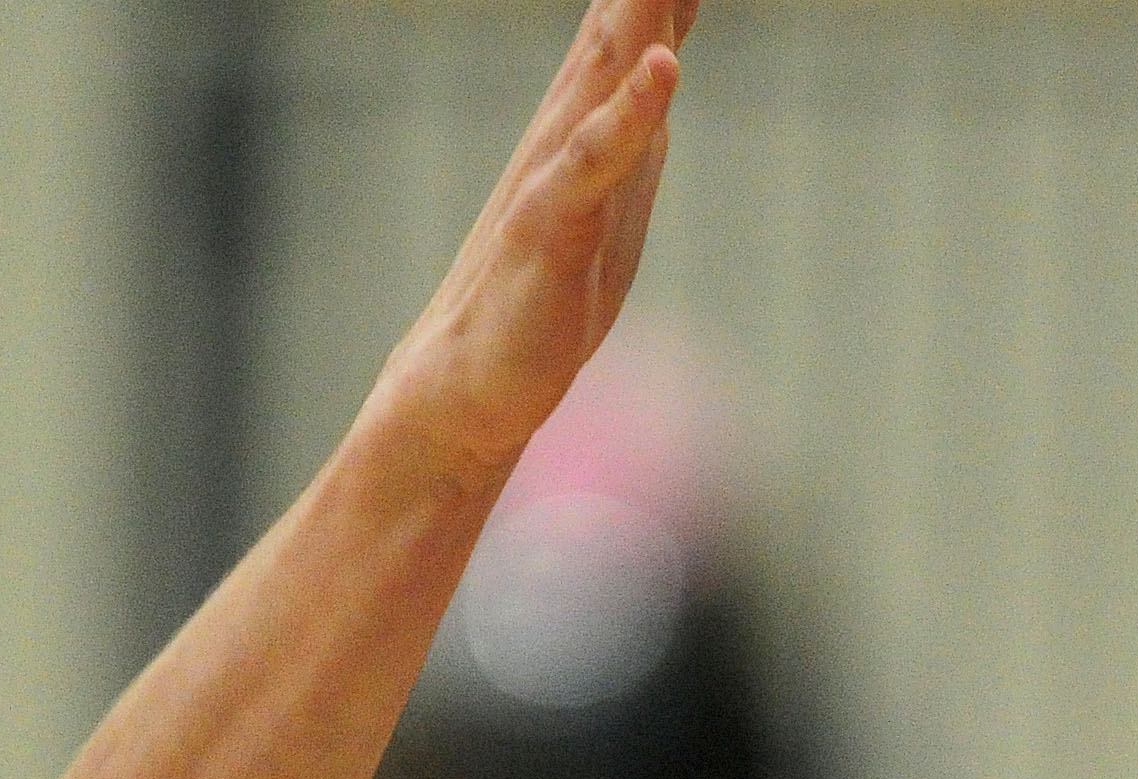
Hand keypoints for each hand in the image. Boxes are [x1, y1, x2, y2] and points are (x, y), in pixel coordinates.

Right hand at [381, 0, 696, 473]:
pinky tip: (661, 72)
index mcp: (591, 106)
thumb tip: (666, 37)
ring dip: (644, 5)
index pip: (641, 10)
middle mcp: (569, 120)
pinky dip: (627, 116)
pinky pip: (592, 164)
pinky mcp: (548, 231)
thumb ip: (637, 102)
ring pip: (609, 69)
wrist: (471, 382)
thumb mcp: (616, 176)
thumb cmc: (549, 280)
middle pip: (625, 14)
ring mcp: (556, 172)